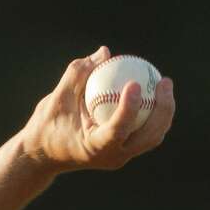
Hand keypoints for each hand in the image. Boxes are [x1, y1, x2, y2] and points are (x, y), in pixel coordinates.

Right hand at [20, 47, 174, 173]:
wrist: (45, 154)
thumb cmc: (48, 125)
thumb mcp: (55, 98)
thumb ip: (78, 74)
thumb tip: (104, 52)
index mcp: (93, 148)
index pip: (116, 131)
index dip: (129, 108)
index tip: (134, 82)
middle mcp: (111, 157)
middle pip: (148, 137)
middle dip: (162, 110)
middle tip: (163, 81)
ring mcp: (121, 156)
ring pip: (153, 136)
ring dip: (164, 111)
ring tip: (163, 83)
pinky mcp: (125, 150)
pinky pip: (147, 132)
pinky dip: (154, 112)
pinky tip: (155, 90)